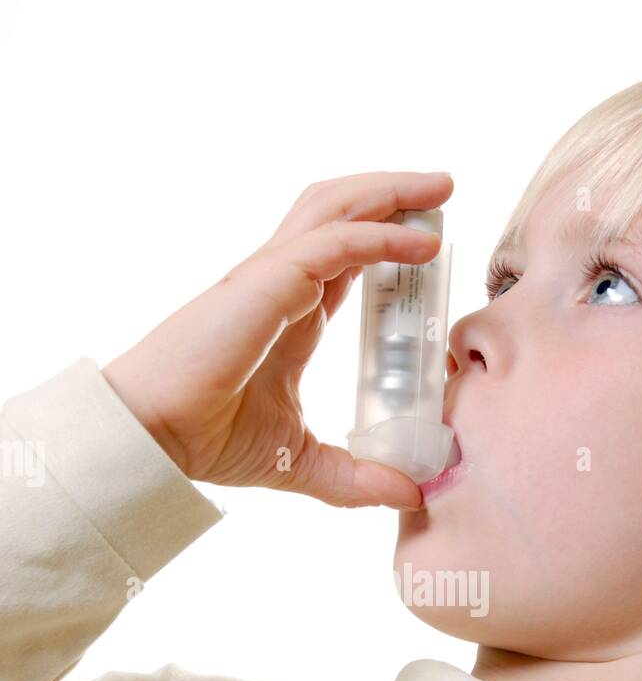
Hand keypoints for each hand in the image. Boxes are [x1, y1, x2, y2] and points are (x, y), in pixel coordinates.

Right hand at [100, 170, 453, 508]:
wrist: (158, 437)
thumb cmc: (208, 440)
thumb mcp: (301, 463)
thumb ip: (356, 478)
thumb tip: (411, 493)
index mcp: (288, 313)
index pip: (344, 257)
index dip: (385, 240)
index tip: (430, 240)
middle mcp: (280, 283)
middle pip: (340, 212)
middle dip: (392, 193)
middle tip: (443, 188)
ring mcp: (272, 276)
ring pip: (336, 207)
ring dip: (390, 191)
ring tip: (440, 186)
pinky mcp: (268, 281)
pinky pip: (336, 242)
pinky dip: (382, 235)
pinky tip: (423, 243)